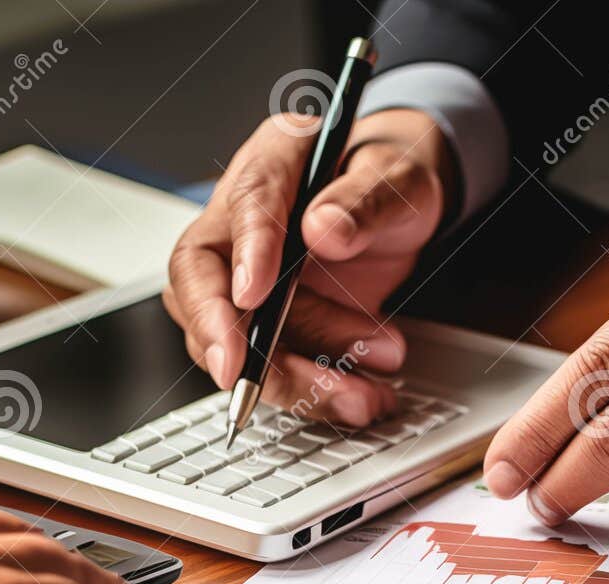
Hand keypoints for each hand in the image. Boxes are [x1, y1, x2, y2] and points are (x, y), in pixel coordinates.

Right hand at [164, 108, 454, 425]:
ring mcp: (251, 275)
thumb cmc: (392, 180)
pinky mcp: (271, 321)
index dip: (245, 252)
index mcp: (274, 161)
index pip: (243, 204)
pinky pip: (273, 364)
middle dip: (226, 336)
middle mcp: (244, 221)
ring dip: (293, 376)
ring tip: (357, 394)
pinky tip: (356, 397)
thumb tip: (325, 229)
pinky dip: (313, 389)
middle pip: (207, 282)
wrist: (401, 206)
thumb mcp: (399, 179)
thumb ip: (366, 199)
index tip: (253, 295)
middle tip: (244, 377)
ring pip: (238, 338)